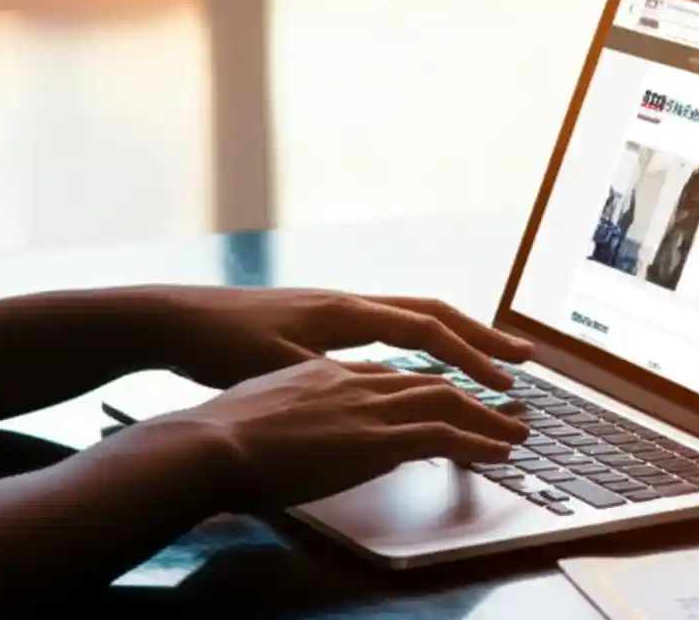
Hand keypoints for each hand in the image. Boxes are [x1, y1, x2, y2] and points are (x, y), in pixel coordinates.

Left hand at [153, 286, 532, 390]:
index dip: (471, 358)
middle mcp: (350, 304)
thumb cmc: (222, 346)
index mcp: (347, 313)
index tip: (505, 383)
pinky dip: (421, 344)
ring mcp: (336, 310)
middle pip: (433, 313)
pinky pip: (390, 329)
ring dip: (455, 338)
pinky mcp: (320, 322)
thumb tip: (394, 395)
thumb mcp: (282, 368)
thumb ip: (339, 381)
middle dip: (482, 337)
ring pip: (413, 318)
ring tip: (486, 360)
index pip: (428, 330)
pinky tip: (423, 365)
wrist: (173, 320)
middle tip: (524, 359)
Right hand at [168, 356, 526, 508]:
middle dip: (474, 364)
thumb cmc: (218, 426)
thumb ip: (292, 406)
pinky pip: (439, 431)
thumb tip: (300, 425)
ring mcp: (364, 401)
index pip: (389, 358)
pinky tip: (497, 450)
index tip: (450, 378)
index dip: (425, 368)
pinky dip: (474, 438)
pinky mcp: (372, 435)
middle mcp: (352, 372)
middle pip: (428, 361)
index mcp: (324, 362)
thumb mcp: (261, 401)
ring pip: (443, 394)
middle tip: (510, 375)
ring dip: (484, 409)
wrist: (206, 439)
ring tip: (516, 425)